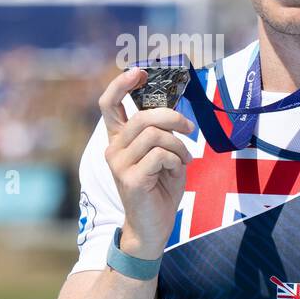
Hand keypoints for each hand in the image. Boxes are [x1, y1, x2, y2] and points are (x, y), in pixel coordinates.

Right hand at [99, 68, 194, 258]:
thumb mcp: (165, 155)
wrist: (153, 226)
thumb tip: (174, 112)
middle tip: (190, 129)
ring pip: (155, 135)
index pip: (109, 104)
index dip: (121, 84)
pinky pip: (160, 155)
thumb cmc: (160, 188)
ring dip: (179, 146)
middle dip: (173, 118)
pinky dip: (176, 160)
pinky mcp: (130, 178)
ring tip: (184, 159)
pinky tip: (175, 171)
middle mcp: (113, 148)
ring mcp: (119, 163)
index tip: (140, 72)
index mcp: (119, 139)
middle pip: (144, 117)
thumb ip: (163, 134)